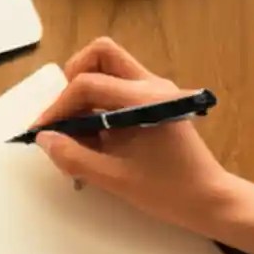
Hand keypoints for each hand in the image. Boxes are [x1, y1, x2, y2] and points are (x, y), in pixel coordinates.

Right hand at [32, 37, 235, 231]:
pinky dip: (99, 100)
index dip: (58, 106)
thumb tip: (44, 138)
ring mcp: (156, 89)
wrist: (210, 200)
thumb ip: (74, 157)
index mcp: (145, 100)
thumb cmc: (169, 191)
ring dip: (85, 88)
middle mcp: (151, 84)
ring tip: (79, 128)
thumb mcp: (115, 179)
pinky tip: (97, 134)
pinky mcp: (156, 99)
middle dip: (73, 78)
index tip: (43, 131)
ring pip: (109, 65)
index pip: (87, 84)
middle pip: (101, 53)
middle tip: (65, 114)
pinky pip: (118, 83)